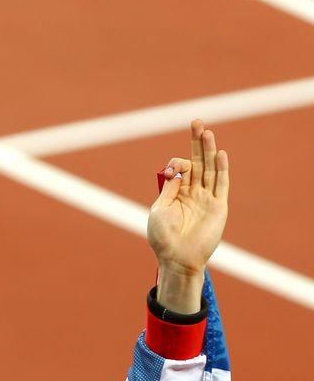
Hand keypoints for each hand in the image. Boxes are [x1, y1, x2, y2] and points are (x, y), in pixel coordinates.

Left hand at [148, 120, 228, 313]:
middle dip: (196, 143)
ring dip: (209, 150)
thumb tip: (177, 170)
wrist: (177, 258)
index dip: (176, 163)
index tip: (172, 171)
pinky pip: (221, 184)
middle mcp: (193, 192)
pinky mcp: (218, 206)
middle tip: (196, 122)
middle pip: (197, 162)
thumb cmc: (162, 237)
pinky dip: (221, 169)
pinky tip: (220, 154)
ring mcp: (206, 198)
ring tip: (207, 132)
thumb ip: (170, 189)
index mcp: (176, 192)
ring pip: (210, 169)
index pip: (180, 168)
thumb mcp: (160, 209)